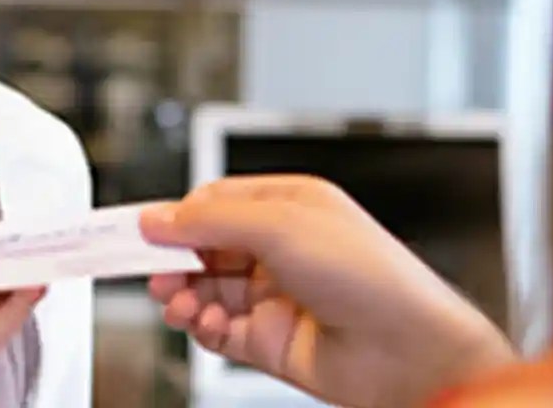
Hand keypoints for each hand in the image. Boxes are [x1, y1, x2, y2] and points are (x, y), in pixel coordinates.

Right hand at [141, 176, 514, 407]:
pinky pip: (219, 331)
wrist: (409, 350)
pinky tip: (203, 322)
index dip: (179, 216)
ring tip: (174, 300)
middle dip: (174, 258)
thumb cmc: (371, 276)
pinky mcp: (271, 340)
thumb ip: (212, 221)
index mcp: (290, 206)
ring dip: (183, 294)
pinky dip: (201, 326)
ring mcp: (276, 296)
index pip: (217, 203)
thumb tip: (160, 219)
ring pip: (207, 290)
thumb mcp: (281, 226)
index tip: (142, 229)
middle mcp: (282, 249)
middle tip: (147, 268)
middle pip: (205, 248)